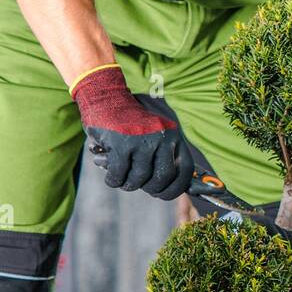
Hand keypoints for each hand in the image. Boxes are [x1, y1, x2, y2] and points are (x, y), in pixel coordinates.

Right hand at [71, 65, 193, 199]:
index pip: (185, 170)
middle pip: (163, 177)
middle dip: (150, 188)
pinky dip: (114, 180)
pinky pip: (119, 174)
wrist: (106, 97)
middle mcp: (162, 137)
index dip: (175, 188)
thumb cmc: (130, 123)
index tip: (162, 194)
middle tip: (137, 185)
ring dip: (128, 184)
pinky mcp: (122, 144)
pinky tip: (111, 177)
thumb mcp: (154, 134)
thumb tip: (166, 188)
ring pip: (139, 178)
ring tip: (121, 178)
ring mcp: (143, 140)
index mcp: (173, 135)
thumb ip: (162, 156)